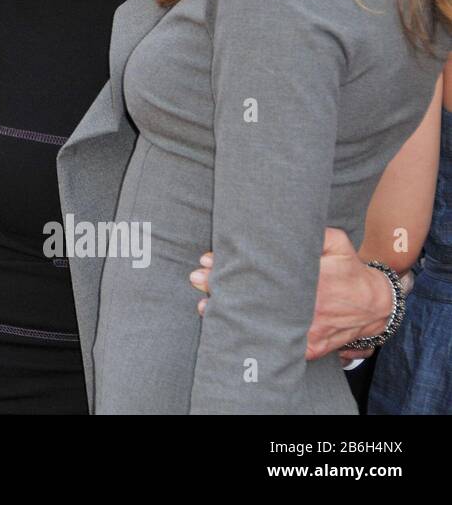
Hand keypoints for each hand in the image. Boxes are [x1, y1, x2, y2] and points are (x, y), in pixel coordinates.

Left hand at [189, 227, 391, 361]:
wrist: (374, 307)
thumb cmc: (350, 270)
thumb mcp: (336, 243)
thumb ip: (310, 233)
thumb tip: (280, 225)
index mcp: (314, 280)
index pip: (265, 274)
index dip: (235, 268)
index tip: (210, 260)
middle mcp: (309, 308)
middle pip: (257, 299)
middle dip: (223, 288)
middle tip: (197, 279)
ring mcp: (308, 331)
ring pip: (263, 324)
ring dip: (231, 315)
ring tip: (203, 306)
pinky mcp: (308, 348)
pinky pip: (277, 345)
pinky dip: (252, 337)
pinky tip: (229, 329)